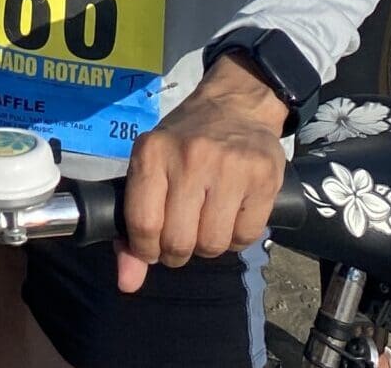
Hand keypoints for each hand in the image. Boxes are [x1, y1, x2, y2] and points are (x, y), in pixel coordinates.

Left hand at [116, 56, 289, 293]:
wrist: (236, 105)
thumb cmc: (185, 142)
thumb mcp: (151, 169)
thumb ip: (133, 227)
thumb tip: (127, 284)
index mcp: (152, 153)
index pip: (143, 224)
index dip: (145, 250)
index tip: (151, 249)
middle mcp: (190, 158)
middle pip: (179, 241)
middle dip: (177, 253)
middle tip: (181, 240)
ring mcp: (230, 167)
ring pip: (213, 244)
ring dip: (208, 247)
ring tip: (206, 226)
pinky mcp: (264, 177)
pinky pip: (245, 237)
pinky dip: (236, 239)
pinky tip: (231, 217)